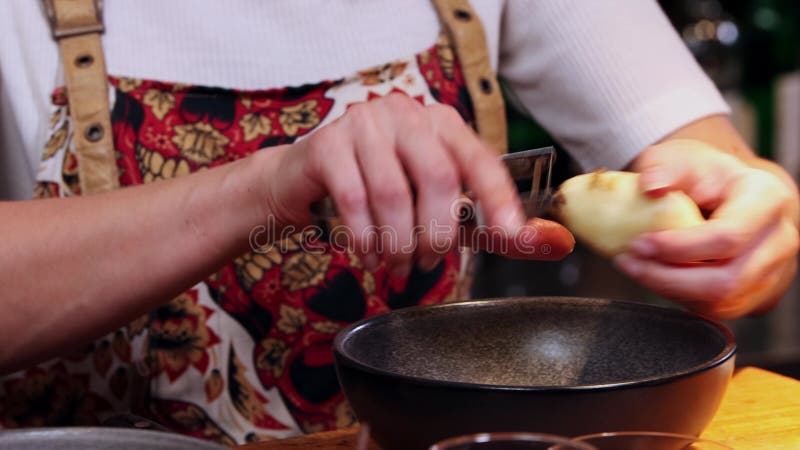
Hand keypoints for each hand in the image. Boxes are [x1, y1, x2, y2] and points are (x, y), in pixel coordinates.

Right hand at [257, 93, 573, 276]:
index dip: (498, 199)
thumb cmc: (380, 192)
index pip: (479, 160)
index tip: (512, 235)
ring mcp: (363, 124)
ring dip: (399, 243)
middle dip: (437, 234)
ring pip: (394, 192)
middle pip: (438, 178)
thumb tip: (557, 243)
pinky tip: (369, 255)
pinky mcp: (327, 145)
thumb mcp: (440, 208)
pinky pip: (354, 200)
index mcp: (441, 124)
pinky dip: (366, 239)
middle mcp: (406, 115)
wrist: (305, 181)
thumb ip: (493, 227)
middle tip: (427, 264)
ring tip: (397, 266)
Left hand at [616, 139, 798, 319]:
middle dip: (668, 277)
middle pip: (727, 280)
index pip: (728, 237)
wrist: (722, 191)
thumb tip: (651, 186)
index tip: (638, 244)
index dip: (679, 248)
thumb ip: (662, 168)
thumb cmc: (699, 174)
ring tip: (636, 268)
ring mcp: (774, 271)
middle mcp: (780, 238)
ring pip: (722, 302)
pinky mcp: (759, 294)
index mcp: (767, 198)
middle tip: (628, 262)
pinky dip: (681, 298)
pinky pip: (719, 310)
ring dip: (670, 291)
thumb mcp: (679, 159)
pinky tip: (657, 277)